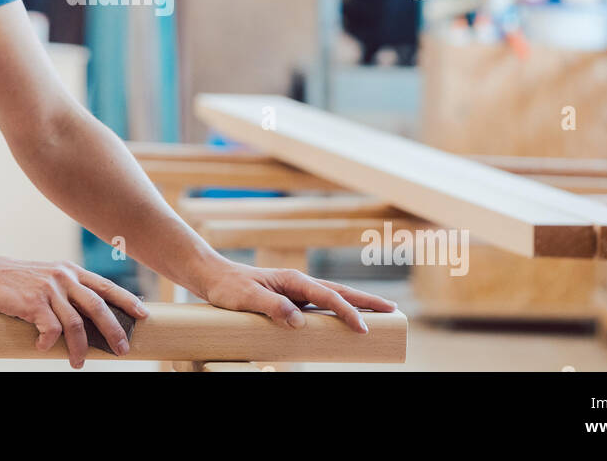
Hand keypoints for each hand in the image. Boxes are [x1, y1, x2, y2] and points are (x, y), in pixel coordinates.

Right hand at [0, 257, 148, 368]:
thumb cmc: (18, 282)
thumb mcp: (49, 279)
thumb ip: (69, 293)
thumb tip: (91, 322)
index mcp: (71, 271)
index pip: (106, 286)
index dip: (126, 300)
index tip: (143, 314)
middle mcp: (64, 277)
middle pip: (98, 306)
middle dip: (114, 330)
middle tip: (122, 349)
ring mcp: (50, 289)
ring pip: (76, 324)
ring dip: (80, 348)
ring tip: (78, 363)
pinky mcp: (34, 302)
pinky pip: (50, 329)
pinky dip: (49, 342)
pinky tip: (43, 347)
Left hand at [196, 259, 396, 332]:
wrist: (212, 278)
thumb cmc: (227, 288)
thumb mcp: (246, 298)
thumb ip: (272, 307)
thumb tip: (299, 321)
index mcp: (292, 280)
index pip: (328, 296)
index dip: (347, 312)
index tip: (363, 328)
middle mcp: (298, 283)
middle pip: (339, 292)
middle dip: (366, 302)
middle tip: (393, 311)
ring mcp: (296, 291)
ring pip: (333, 297)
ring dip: (356, 304)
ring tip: (380, 313)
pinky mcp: (290, 300)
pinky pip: (321, 306)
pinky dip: (338, 310)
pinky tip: (345, 319)